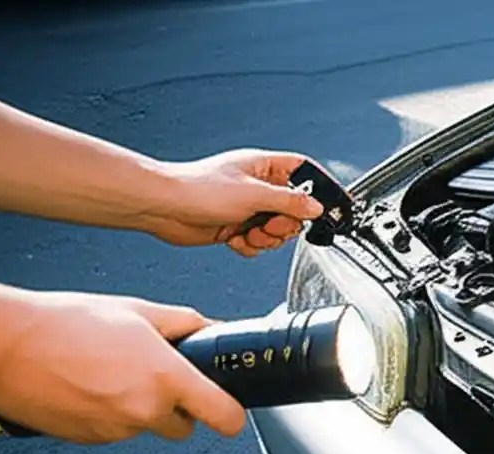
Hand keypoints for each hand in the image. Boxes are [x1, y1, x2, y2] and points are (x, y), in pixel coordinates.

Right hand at [0, 291, 245, 443]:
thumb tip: (211, 330)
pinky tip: (92, 386)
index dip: (232, 415)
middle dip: (177, 406)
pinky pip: (117, 431)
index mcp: (166, 378)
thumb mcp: (138, 311)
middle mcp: (145, 410)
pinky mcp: (91, 440)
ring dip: (141, 409)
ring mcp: (117, 430)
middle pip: (185, 426)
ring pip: (147, 426)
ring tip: (112, 373)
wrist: (7, 346)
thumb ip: (184, 323)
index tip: (231, 410)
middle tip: (154, 377)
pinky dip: (112, 415)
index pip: (225, 417)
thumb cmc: (65, 323)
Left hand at [147, 150, 325, 256]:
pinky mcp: (236, 226)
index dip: (319, 186)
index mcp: (264, 167)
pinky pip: (258, 242)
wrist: (165, 208)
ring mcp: (247, 207)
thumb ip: (290, 202)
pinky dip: (250, 246)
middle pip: (294, 208)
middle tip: (271, 225)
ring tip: (250, 233)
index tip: (328, 204)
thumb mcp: (255, 194)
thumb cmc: (198, 189)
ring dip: (267, 238)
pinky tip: (236, 239)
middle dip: (285, 224)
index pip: (303, 171)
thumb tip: (316, 207)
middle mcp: (258, 186)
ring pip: (277, 229)